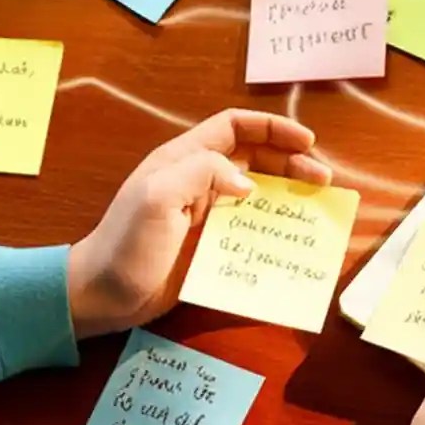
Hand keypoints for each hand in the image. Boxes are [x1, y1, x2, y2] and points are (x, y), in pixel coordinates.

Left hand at [67, 109, 329, 338]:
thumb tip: (249, 185)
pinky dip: (275, 229)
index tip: (307, 141)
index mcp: (184, 160)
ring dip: (289, 196)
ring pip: (259, 194)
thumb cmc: (127, 244)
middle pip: (255, 159)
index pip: (235, 128)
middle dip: (292, 162)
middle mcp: (199, 182)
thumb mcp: (158, 198)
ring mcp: (207, 215)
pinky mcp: (210, 246)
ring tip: (317, 206)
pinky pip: (250, 229)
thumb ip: (203, 174)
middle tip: (323, 180)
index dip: (272, 128)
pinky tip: (292, 239)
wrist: (102, 296)